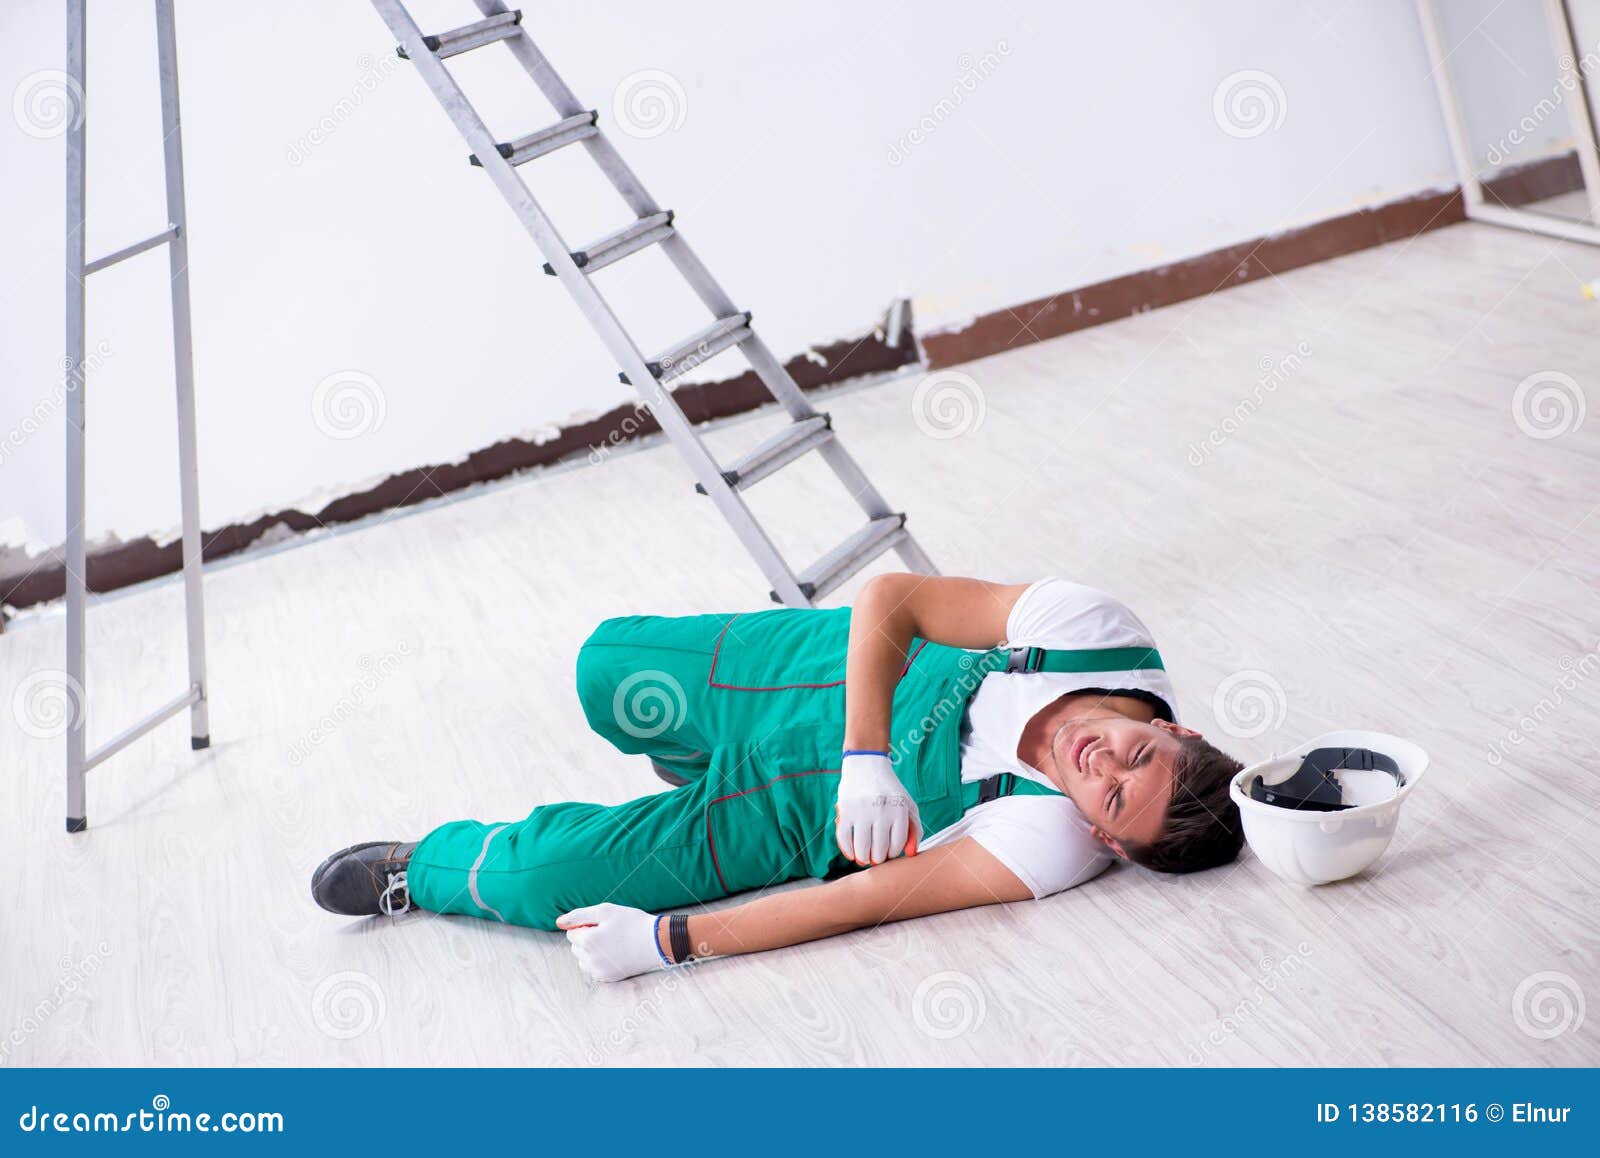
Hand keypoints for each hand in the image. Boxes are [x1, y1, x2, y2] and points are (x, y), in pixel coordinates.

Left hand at [555, 903, 668, 982]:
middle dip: (587, 940)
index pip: (571, 933)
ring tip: (612, 944)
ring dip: (591, 952)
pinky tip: (615, 954)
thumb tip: (558, 922)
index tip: (604, 925)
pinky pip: (593, 970)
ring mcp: (599, 971)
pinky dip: (599, 962)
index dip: (586, 926)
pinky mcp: (608, 979)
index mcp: (588, 941)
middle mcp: (590, 959)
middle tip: (610, 933)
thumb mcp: (606, 910)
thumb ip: (579, 915)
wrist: (658, 942)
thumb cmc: (632, 922)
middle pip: (575, 948)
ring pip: (582, 960)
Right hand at [835, 751, 920, 865]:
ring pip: (862, 848)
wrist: (866, 764)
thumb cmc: (890, 790)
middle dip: (878, 858)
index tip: (888, 851)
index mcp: (900, 810)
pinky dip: (848, 851)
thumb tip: (910, 854)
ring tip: (865, 857)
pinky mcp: (846, 810)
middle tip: (876, 857)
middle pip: (880, 850)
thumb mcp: (908, 805)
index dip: (892, 853)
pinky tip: (852, 854)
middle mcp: (881, 811)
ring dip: (864, 858)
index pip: (897, 845)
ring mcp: (862, 811)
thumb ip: (915, 830)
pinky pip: (844, 839)